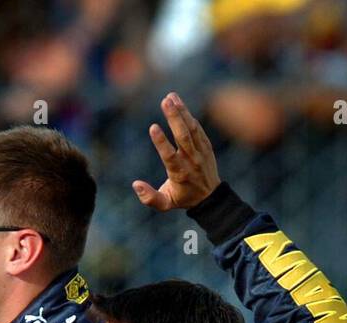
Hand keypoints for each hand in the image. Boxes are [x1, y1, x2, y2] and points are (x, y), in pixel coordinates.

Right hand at [132, 92, 219, 211]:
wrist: (211, 197)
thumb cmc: (183, 198)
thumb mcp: (166, 203)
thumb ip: (150, 198)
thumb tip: (135, 184)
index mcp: (179, 173)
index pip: (170, 156)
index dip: (161, 142)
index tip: (153, 128)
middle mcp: (191, 161)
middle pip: (183, 137)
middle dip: (174, 118)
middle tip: (165, 101)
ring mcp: (200, 152)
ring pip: (192, 129)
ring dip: (182, 112)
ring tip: (171, 96)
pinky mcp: (206, 146)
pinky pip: (198, 129)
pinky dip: (189, 116)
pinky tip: (180, 103)